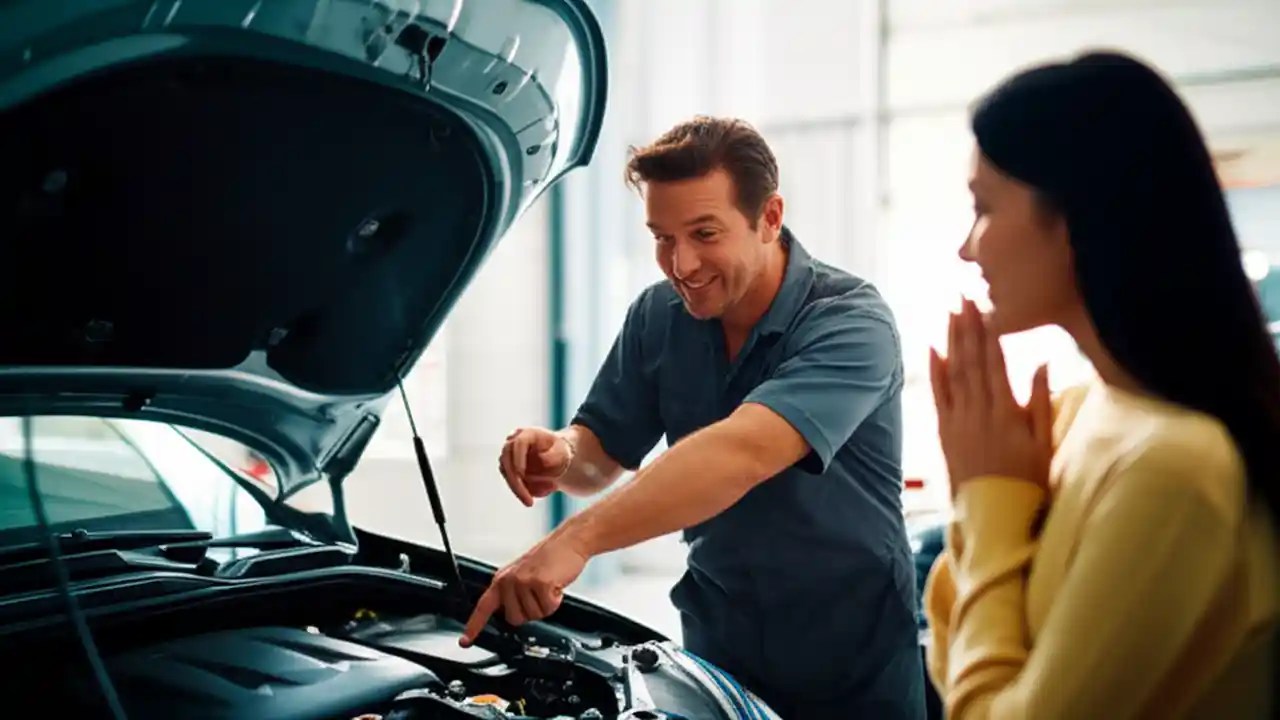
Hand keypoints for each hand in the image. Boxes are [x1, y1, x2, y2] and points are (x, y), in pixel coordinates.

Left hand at [458, 533, 588, 646]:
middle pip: (515, 619)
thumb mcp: (522, 574)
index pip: (483, 607)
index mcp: (501, 579)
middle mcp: (509, 580)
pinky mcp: (540, 583)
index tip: (465, 642)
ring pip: (534, 616)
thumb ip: (511, 593)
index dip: (474, 626)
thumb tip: (510, 615)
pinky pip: (548, 608)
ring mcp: (523, 581)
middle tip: (539, 593)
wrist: (569, 541)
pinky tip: (556, 584)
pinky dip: (556, 600)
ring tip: (549, 585)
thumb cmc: (550, 558)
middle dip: (531, 612)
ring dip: (546, 605)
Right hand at [500, 427, 572, 505]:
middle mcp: (512, 444)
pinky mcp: (508, 471)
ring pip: (510, 477)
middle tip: (529, 503)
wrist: (557, 457)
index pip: (517, 444)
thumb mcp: (563, 453)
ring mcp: (508, 458)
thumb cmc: (560, 452)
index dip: (518, 459)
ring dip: (529, 488)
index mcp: (526, 434)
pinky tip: (548, 488)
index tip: (521, 475)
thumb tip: (541, 461)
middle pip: (506, 463)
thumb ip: (553, 456)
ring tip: (553, 487)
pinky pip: (515, 484)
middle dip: (517, 485)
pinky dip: (530, 490)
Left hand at [929, 299, 1051, 491]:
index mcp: (1006, 412)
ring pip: (954, 373)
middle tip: (963, 297)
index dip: (988, 332)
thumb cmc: (1028, 480)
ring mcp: (958, 421)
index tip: (984, 306)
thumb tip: (1041, 362)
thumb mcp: (1044, 442)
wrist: (995, 515)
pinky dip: (934, 371)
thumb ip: (1041, 401)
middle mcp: (979, 412)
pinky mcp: (945, 432)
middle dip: (967, 327)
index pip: (995, 363)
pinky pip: (938, 396)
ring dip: (951, 341)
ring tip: (950, 314)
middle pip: (972, 361)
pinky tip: (932, 348)